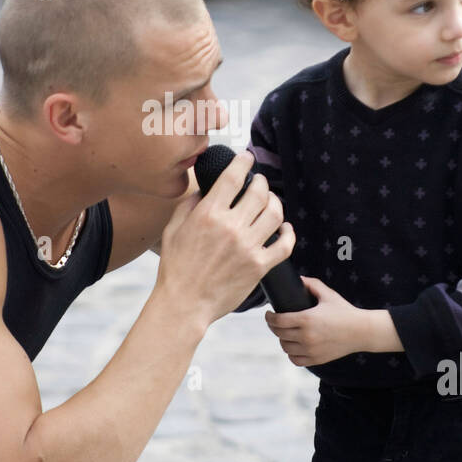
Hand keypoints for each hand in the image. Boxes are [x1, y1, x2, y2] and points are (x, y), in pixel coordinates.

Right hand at [155, 150, 295, 321]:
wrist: (184, 303)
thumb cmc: (175, 268)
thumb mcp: (173, 230)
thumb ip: (189, 205)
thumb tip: (204, 190)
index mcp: (208, 215)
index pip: (233, 177)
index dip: (243, 162)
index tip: (246, 157)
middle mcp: (231, 227)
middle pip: (259, 192)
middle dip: (261, 181)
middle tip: (259, 181)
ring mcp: (248, 247)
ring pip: (275, 213)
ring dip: (275, 202)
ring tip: (271, 202)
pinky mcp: (259, 266)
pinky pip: (284, 244)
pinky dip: (288, 233)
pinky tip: (285, 228)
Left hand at [266, 277, 375, 366]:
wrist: (361, 331)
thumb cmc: (345, 311)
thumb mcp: (328, 294)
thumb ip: (312, 284)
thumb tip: (298, 278)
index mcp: (306, 319)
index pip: (277, 321)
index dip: (269, 317)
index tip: (269, 314)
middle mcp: (306, 336)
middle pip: (279, 334)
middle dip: (274, 327)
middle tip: (275, 321)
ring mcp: (310, 350)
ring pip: (285, 347)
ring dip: (282, 339)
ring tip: (285, 333)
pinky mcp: (316, 359)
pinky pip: (295, 359)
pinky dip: (291, 353)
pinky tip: (294, 346)